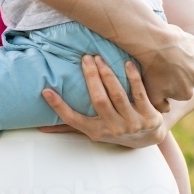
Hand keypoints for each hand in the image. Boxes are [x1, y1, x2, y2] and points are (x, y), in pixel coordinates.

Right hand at [39, 56, 166, 147]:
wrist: (151, 136)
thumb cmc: (117, 128)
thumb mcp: (96, 130)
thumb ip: (72, 125)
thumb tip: (42, 128)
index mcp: (97, 131)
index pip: (74, 120)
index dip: (59, 107)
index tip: (46, 90)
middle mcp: (114, 129)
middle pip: (98, 100)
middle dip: (91, 77)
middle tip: (86, 57)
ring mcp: (132, 123)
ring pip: (117, 95)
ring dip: (107, 74)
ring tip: (99, 58)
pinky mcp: (149, 116)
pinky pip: (140, 93)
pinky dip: (133, 78)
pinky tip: (127, 63)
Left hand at [136, 24, 193, 111]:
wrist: (153, 43)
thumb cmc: (151, 70)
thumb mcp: (151, 94)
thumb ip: (161, 106)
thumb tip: (167, 109)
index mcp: (188, 93)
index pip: (180, 92)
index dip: (169, 86)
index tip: (160, 78)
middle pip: (188, 77)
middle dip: (178, 73)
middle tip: (162, 65)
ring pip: (190, 61)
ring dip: (182, 59)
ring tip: (165, 54)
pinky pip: (188, 45)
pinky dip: (182, 45)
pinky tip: (169, 44)